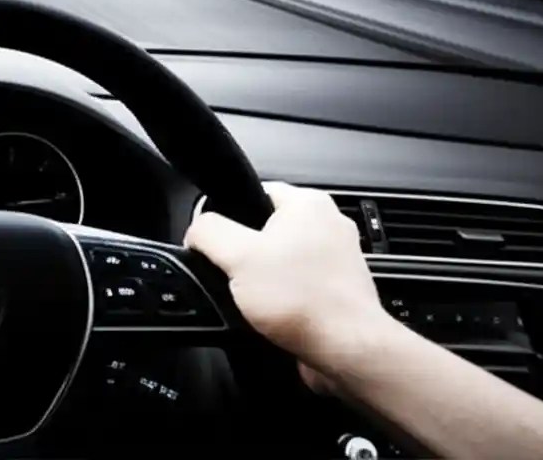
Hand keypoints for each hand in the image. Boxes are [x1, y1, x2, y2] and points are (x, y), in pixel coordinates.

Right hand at [184, 182, 391, 391]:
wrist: (346, 350)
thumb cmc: (304, 301)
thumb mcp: (237, 257)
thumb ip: (208, 233)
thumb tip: (197, 230)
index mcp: (309, 203)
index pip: (256, 192)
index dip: (228, 216)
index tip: (218, 243)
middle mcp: (329, 224)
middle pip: (267, 229)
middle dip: (247, 254)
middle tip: (238, 275)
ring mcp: (338, 258)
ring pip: (282, 260)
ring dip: (266, 280)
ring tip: (260, 299)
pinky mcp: (338, 289)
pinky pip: (299, 286)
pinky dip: (285, 299)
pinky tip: (277, 315)